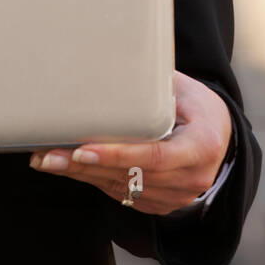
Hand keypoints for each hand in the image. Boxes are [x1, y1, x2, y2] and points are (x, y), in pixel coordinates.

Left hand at [27, 71, 231, 214]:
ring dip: (80, 174)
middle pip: (130, 175)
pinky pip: (121, 193)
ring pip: (120, 187)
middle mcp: (190, 179)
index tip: (82, 149)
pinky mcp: (159, 203)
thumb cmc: (197, 106)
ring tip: (46, 158)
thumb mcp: (183, 89)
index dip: (116, 155)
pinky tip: (66, 167)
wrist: (218, 136)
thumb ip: (152, 85)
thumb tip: (107, 61)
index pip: (153, 156)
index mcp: (200, 148)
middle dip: (84, 165)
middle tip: (48, 154)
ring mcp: (175, 196)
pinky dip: (92, 179)